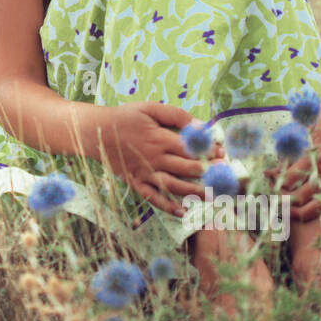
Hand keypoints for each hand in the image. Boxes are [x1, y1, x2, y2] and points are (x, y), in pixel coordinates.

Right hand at [93, 102, 225, 218]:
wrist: (95, 132)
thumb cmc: (125, 117)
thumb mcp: (150, 108)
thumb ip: (177, 115)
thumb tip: (201, 125)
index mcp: (160, 138)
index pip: (192, 148)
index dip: (210, 152)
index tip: (224, 155)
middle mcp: (155, 158)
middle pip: (187, 169)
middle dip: (209, 173)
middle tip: (225, 176)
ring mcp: (145, 173)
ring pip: (174, 186)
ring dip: (196, 193)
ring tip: (214, 197)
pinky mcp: (136, 183)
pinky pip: (153, 198)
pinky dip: (168, 207)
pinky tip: (183, 212)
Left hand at [269, 92, 320, 225]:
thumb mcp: (303, 126)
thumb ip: (289, 143)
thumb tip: (275, 158)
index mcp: (313, 156)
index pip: (288, 179)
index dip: (274, 182)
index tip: (267, 179)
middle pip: (302, 196)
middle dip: (285, 203)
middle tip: (273, 204)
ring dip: (308, 213)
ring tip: (293, 216)